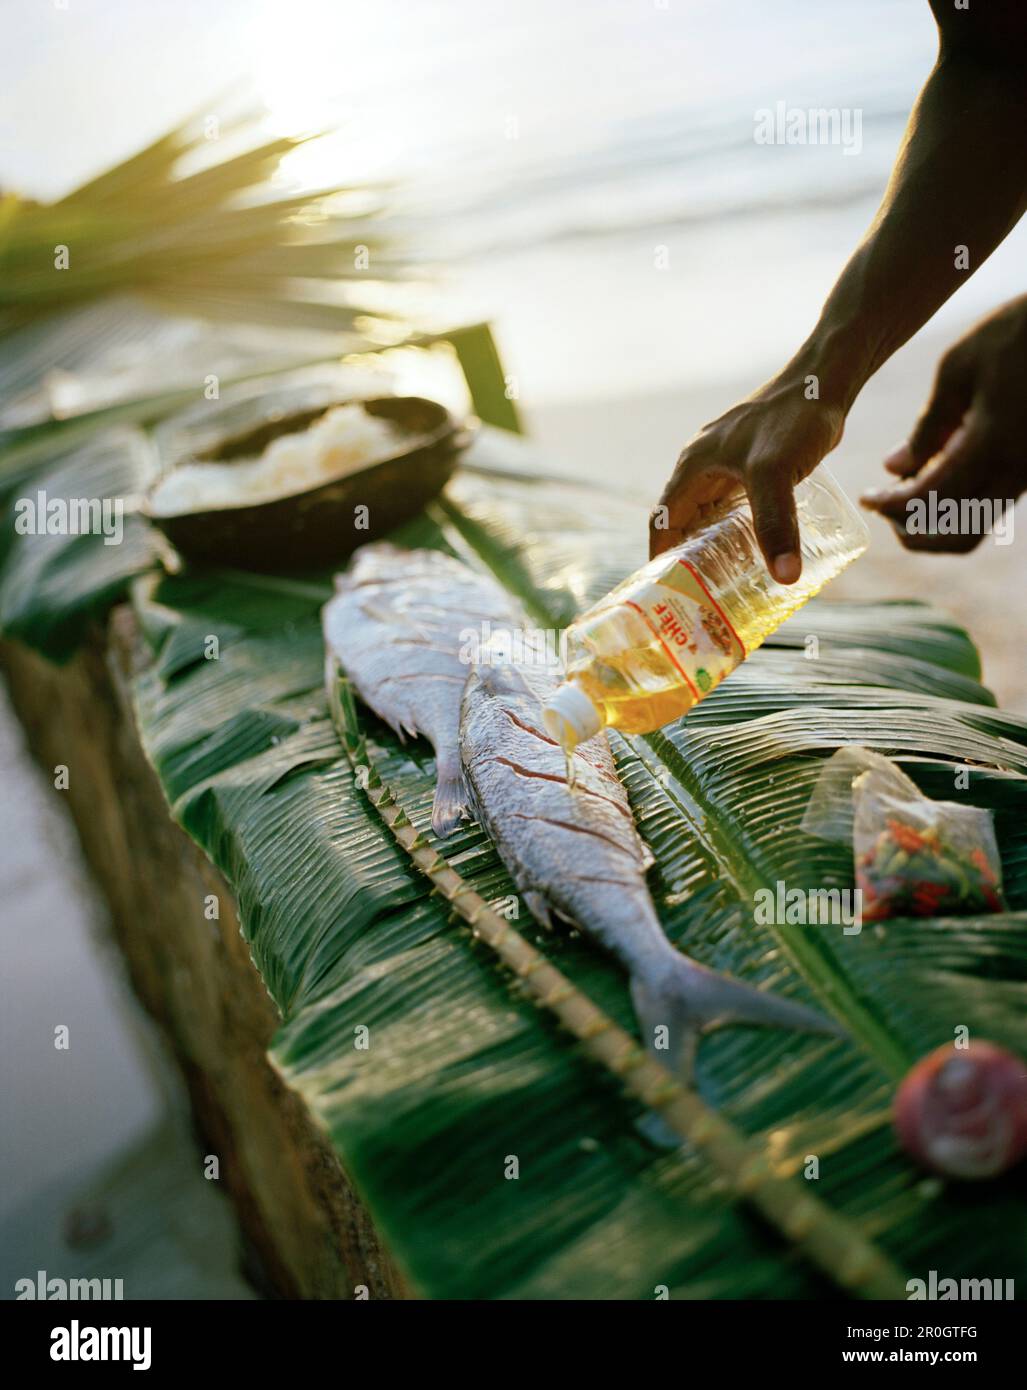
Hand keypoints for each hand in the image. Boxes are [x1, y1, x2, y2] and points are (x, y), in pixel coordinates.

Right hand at [650, 375, 844, 582]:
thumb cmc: (792, 418)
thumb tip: (784, 578)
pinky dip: (738, 531)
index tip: (666, 591)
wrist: (822, 381)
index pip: (662, 520)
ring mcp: (728, 466)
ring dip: (714, 546)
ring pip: (711, 515)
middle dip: (688, 559)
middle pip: (684, 521)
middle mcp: (703, 467)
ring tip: (727, 582)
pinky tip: (759, 550)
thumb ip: (776, 524)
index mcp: (692, 468)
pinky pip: (735, 506)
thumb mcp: (775, 474)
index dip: (659, 557)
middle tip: (701, 597)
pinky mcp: (753, 466)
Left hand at [861, 296, 1026, 550]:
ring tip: (903, 494)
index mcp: (991, 443)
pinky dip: (955, 509)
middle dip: (913, 531)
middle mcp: (1015, 469)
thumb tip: (893, 469)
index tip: (865, 497)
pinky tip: (931, 477)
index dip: (891, 506)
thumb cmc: (1013, 333)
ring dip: (935, 525)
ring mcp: (1026, 474)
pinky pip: (989, 508)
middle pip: (956, 536)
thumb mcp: (957, 368)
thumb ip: (927, 425)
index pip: (929, 499)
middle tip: (885, 506)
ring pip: (976, 529)